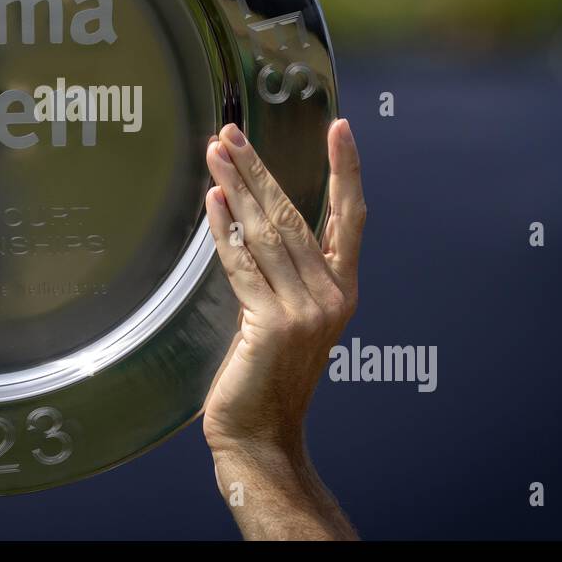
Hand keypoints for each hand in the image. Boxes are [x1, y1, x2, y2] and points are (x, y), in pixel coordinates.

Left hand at [201, 119, 364, 538]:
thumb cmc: (267, 373)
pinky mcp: (271, 324)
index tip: (340, 127)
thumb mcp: (287, 315)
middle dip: (260, 170)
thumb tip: (251, 214)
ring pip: (266, 234)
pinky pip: (242, 265)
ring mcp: (304, 311)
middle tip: (232, 134)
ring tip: (216, 154)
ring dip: (236, 189)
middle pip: (294, 216)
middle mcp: (330, 296)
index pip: (350, 218)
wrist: (260, 433)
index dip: (346, 171)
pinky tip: (211, 201)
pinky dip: (224, 230)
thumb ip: (282, 270)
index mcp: (341, 290)